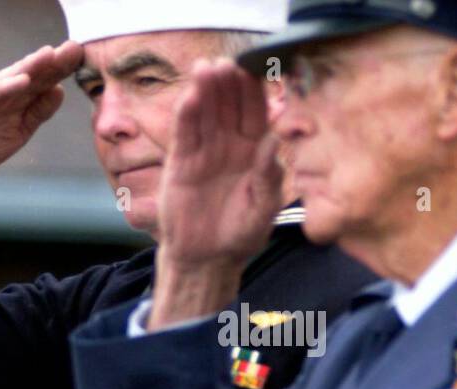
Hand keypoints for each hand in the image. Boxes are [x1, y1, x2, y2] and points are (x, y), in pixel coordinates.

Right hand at [0, 41, 83, 204]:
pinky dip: (4, 88)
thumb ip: (37, 113)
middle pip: (29, 74)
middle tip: (73, 48)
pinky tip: (21, 81)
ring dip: (30, 66)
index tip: (81, 58)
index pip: (40, 80)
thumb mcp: (18, 132)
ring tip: (50, 55)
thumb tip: (58, 92)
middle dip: (51, 62)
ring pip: (9, 79)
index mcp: (13, 98)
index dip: (60, 69)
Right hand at [149, 59, 283, 327]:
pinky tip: (189, 97)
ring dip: (205, 91)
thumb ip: (270, 176)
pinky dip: (185, 115)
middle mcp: (230, 145)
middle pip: (229, 106)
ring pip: (206, 114)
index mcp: (256, 150)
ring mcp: (205, 152)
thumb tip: (275, 141)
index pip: (256, 113)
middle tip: (226, 63)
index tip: (254, 71)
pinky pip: (184, 134)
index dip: (254, 91)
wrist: (206, 258)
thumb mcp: (264, 209)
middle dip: (228, 83)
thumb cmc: (240, 234)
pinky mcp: (181, 163)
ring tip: (204, 69)